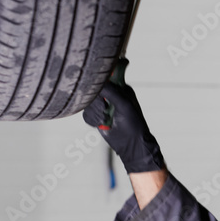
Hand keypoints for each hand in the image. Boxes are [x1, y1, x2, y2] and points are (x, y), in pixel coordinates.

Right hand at [83, 59, 164, 173]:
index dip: (100, 76)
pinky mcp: (97, 116)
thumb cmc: (133, 124)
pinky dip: (92, 120)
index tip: (93, 79)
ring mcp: (103, 105)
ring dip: (96, 113)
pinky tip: (102, 124)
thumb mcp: (124, 105)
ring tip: (105, 120)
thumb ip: (111, 91)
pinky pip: (86, 114)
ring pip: (88, 103)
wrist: (130, 145)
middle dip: (97, 102)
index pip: (108, 75)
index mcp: (121, 88)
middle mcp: (111, 95)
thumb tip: (97, 80)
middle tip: (105, 109)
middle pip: (93, 89)